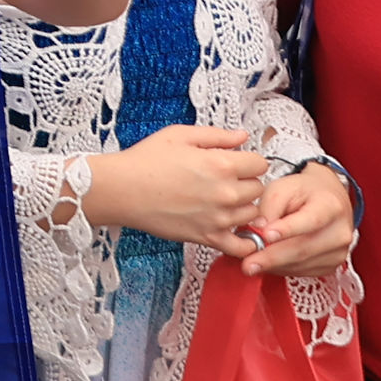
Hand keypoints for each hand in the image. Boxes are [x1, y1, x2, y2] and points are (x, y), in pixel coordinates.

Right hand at [81, 123, 273, 249]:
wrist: (121, 189)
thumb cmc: (145, 160)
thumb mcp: (179, 135)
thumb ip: (216, 135)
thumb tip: (243, 136)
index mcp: (221, 164)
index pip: (260, 164)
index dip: (249, 160)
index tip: (237, 162)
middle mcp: (226, 192)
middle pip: (258, 189)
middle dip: (246, 182)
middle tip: (226, 180)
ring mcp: (219, 218)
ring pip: (252, 214)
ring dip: (243, 207)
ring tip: (223, 201)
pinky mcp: (208, 237)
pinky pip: (242, 246)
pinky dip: (245, 241)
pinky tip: (233, 229)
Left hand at [241, 161, 359, 278]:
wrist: (327, 200)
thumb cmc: (302, 192)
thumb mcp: (283, 187)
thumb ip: (269, 206)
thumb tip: (259, 229)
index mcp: (330, 206)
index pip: (309, 220)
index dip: (287, 229)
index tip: (266, 235)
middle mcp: (339, 231)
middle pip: (303, 248)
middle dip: (272, 257)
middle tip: (248, 263)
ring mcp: (339, 251)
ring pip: (301, 264)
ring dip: (274, 265)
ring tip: (252, 262)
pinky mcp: (332, 265)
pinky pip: (304, 271)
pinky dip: (283, 269)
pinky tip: (268, 263)